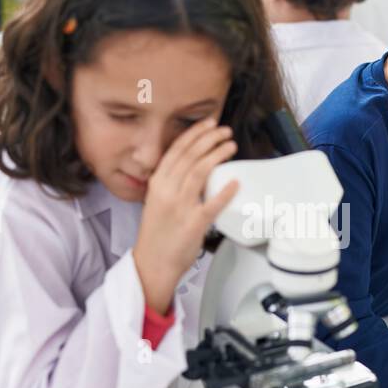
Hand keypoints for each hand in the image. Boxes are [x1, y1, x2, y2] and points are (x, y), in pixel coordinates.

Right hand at [132, 119, 238, 313]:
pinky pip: (212, 204)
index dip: (194, 134)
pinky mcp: (193, 224)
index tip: (208, 124)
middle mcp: (166, 191)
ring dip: (218, 155)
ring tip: (231, 146)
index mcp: (157, 183)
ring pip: (200, 171)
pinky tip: (235, 182)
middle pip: (191, 155)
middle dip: (210, 138)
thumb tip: (192, 169)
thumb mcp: (156, 202)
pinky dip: (225, 191)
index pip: (176, 150)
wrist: (152, 263)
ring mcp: (179, 206)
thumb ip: (170, 184)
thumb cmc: (156, 235)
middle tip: (225, 131)